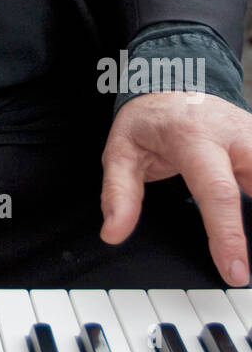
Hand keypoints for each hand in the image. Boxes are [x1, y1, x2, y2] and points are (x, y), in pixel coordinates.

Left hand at [100, 91, 251, 284]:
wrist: (172, 78)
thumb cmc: (149, 118)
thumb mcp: (121, 149)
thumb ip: (119, 192)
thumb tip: (114, 232)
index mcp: (195, 138)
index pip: (218, 192)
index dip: (228, 235)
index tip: (236, 272)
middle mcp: (232, 135)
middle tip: (248, 272)